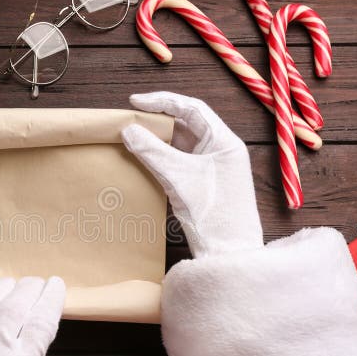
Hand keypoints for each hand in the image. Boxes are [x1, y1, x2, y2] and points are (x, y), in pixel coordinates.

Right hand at [122, 92, 356, 355]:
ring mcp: (214, 168)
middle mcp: (222, 150)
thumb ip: (152, 151)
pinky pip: (181, 162)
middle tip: (129, 121)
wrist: (229, 254)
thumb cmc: (213, 215)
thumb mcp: (178, 178)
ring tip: (131, 139)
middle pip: (186, 125)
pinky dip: (162, 159)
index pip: (192, 108)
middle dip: (157, 121)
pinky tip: (144, 161)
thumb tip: (128, 130)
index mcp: (225, 141)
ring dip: (158, 141)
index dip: (163, 101)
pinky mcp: (205, 185)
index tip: (135, 102)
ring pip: (182, 144)